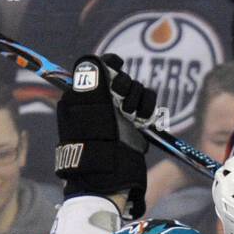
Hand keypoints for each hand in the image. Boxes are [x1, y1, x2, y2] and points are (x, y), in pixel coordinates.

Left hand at [55, 54, 156, 217]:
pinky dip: (147, 106)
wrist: (109, 173)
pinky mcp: (136, 124)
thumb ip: (90, 79)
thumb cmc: (92, 141)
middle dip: (125, 86)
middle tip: (121, 102)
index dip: (110, 66)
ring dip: (137, 98)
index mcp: (86, 95)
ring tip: (133, 116)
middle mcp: (103, 102)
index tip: (116, 70)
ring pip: (136, 89)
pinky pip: (147, 103)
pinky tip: (143, 118)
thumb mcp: (86, 106)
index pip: (101, 67)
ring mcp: (120, 113)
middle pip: (121, 77)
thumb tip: (94, 59)